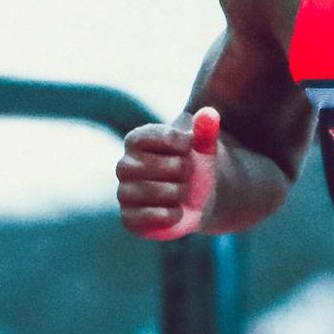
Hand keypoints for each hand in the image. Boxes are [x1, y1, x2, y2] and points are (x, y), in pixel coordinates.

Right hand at [117, 106, 220, 239]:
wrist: (196, 198)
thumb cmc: (194, 163)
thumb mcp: (203, 143)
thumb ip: (206, 128)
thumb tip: (209, 115)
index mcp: (137, 140)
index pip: (165, 137)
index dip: (186, 144)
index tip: (189, 148)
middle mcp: (125, 165)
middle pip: (164, 166)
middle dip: (185, 170)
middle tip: (187, 174)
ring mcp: (124, 192)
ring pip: (155, 192)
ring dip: (179, 192)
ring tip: (183, 191)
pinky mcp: (129, 218)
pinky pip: (146, 218)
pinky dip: (169, 214)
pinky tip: (177, 210)